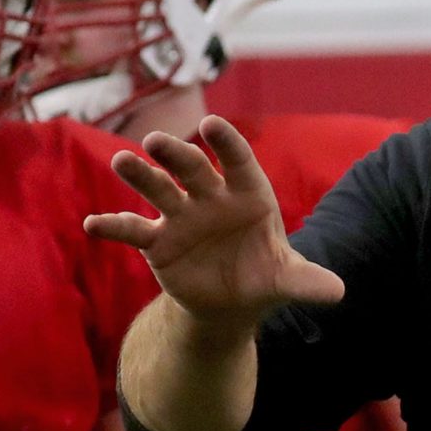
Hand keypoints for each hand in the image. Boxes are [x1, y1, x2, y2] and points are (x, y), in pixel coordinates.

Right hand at [84, 115, 344, 326]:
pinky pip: (132, 230)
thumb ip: (309, 282)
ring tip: (121, 162)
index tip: (211, 127)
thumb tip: (338, 293)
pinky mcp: (158, 241)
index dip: (226, 144)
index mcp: (248, 195)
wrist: (231, 304)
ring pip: (158, 189)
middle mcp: (211, 197)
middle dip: (176, 155)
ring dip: (140, 175)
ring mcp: (181, 216)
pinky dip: (112, 226)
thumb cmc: (263, 278)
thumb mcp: (288, 282)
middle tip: (156, 142)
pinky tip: (92, 224)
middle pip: (191, 169)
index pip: (237, 161)